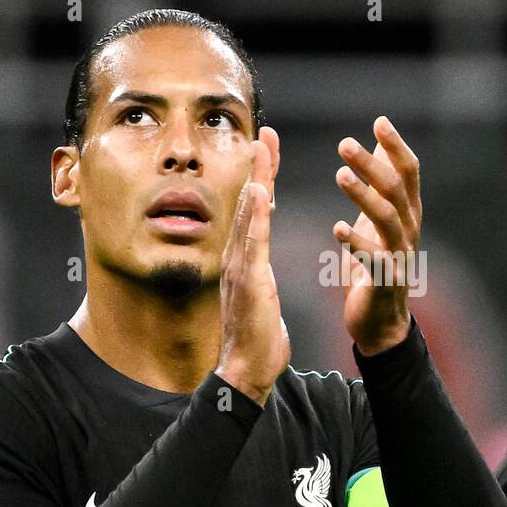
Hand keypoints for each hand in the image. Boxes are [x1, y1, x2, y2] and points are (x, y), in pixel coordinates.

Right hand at [216, 126, 290, 406]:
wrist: (246, 371)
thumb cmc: (257, 342)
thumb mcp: (260, 301)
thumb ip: (257, 279)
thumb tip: (256, 269)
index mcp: (245, 263)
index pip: (255, 213)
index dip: (261, 181)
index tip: (267, 151)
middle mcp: (238, 260)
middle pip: (249, 206)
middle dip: (257, 169)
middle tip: (264, 134)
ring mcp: (240, 270)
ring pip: (249, 217)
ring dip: (255, 180)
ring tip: (261, 149)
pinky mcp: (248, 283)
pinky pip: (252, 242)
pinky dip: (255, 215)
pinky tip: (260, 192)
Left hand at [332, 116, 419, 355]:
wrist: (380, 322)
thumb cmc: (375, 266)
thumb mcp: (378, 222)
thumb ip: (382, 188)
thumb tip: (381, 148)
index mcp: (406, 214)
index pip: (408, 172)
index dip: (395, 146)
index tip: (379, 121)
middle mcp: (408, 230)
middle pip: (397, 189)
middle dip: (372, 164)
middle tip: (345, 143)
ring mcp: (399, 255)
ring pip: (387, 218)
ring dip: (364, 195)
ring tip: (340, 176)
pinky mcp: (386, 280)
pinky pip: (374, 258)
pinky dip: (357, 242)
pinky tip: (337, 229)